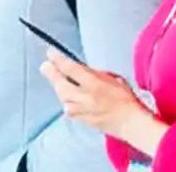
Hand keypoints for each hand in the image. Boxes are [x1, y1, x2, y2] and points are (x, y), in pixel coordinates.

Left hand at [39, 50, 167, 154]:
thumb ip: (93, 73)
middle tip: (46, 65)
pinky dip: (66, 99)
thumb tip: (77, 67)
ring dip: (59, 86)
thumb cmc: (125, 100)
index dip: (57, 59)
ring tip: (58, 79)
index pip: (69, 68)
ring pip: (61, 94)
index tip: (51, 53)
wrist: (130, 123)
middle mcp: (83, 97)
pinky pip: (67, 106)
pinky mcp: (78, 118)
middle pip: (59, 82)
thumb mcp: (113, 78)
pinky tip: (69, 95)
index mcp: (93, 84)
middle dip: (51, 72)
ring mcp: (79, 109)